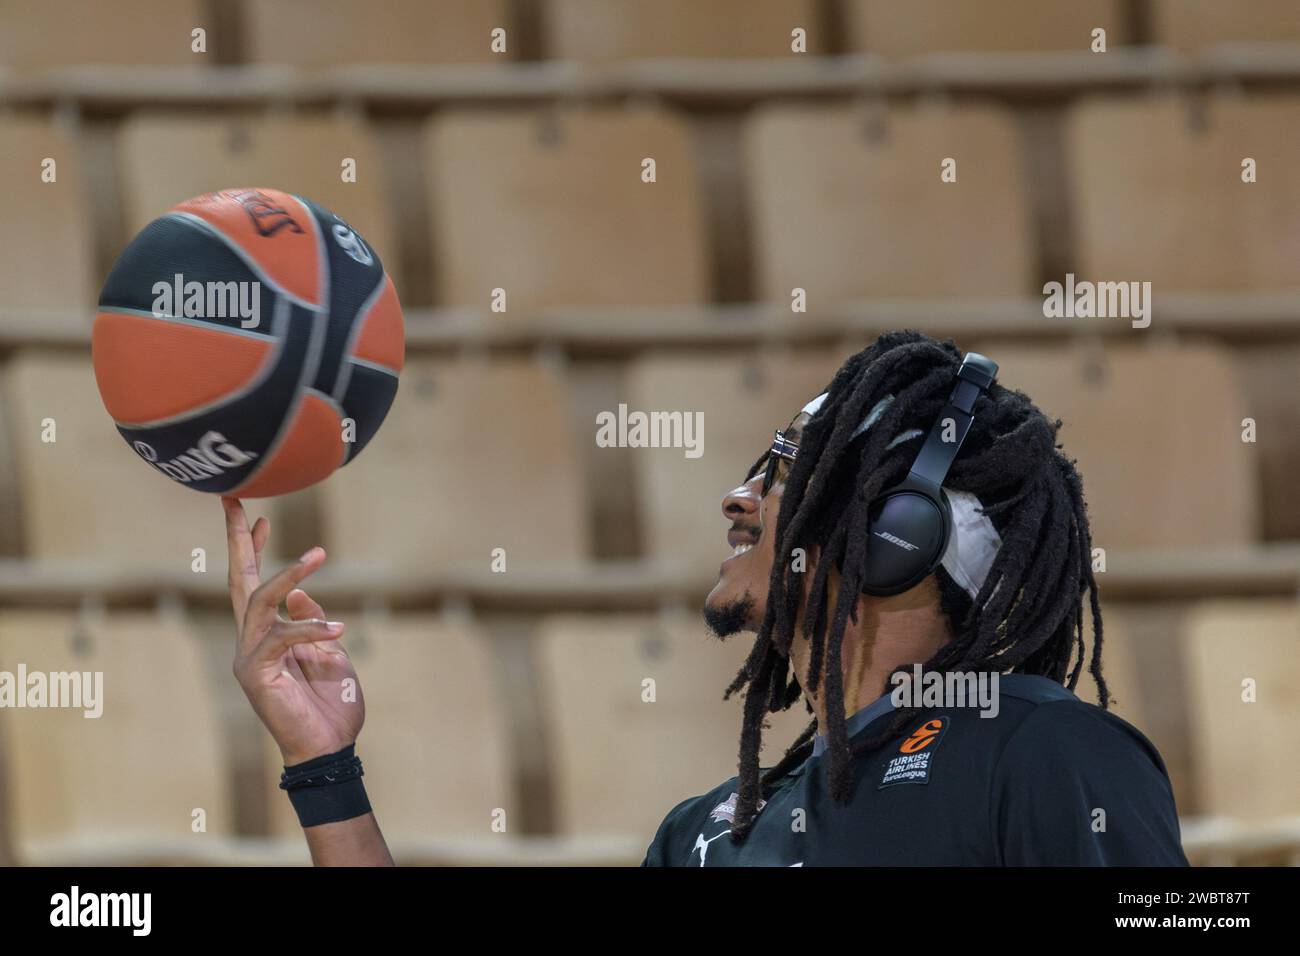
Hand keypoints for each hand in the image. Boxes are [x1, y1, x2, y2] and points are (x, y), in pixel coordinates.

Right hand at [223, 496, 364, 766]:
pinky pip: (282, 637)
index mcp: (268, 635)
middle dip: (237, 541)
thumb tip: (300, 593)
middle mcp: (250, 641)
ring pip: (261, 600)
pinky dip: (312, 629)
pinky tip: (339, 629)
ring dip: (291, 573)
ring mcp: (248, 657)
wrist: (329, 749)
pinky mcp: (255, 674)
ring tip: (319, 553)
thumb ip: (311, 622)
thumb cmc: (331, 706)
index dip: (252, 549)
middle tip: (238, 502)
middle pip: (239, 581)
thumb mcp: (329, 653)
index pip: (255, 584)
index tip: (256, 513)